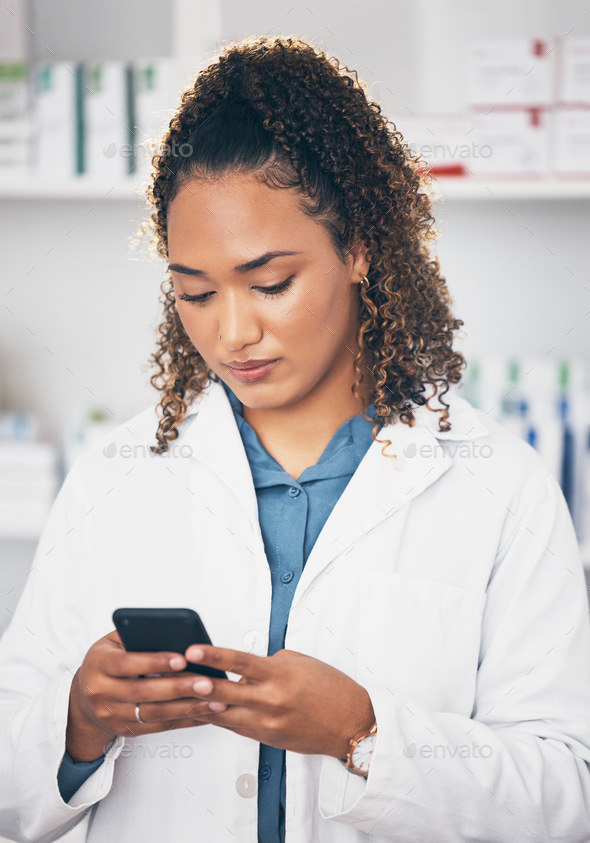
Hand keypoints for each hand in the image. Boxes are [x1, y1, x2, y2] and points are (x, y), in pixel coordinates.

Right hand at [66, 631, 228, 761]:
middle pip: (144, 692)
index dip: (154, 661)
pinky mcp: (124, 730)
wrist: (83, 700)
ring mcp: (112, 715)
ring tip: (214, 699)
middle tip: (208, 682)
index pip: (127, 663)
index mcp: (99, 664)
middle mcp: (102, 692)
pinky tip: (204, 713)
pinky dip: (183, 720)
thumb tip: (175, 632)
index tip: (182, 658)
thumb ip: (137, 635)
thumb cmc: (107, 661)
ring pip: (154, 713)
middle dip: (179, 687)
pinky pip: (158, 726)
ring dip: (187, 707)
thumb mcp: (113, 642)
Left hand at [183, 644, 375, 758]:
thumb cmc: (330, 688)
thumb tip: (245, 668)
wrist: (351, 723)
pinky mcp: (266, 738)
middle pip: (223, 691)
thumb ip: (269, 663)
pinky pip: (233, 726)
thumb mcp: (300, 662)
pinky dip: (216, 716)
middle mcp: (270, 700)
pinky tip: (200, 709)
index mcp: (279, 675)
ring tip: (175, 694)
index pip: (239, 661)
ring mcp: (266, 722)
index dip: (213, 656)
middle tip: (172, 674)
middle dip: (194, 682)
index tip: (193, 650)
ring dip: (198, 703)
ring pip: (222, 713)